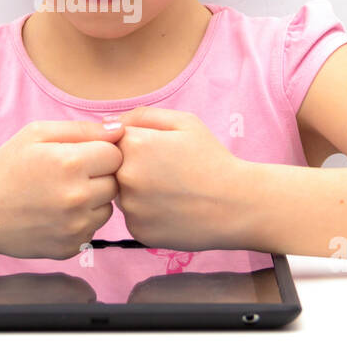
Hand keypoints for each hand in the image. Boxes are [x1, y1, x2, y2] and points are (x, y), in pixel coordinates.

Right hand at [0, 119, 125, 259]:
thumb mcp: (38, 133)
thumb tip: (119, 130)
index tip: (79, 156)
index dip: (100, 153)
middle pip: (115, 183)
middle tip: (68, 176)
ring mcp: (75, 227)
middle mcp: (78, 198)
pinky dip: (80, 222)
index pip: (116, 155)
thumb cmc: (7, 166)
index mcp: (72, 164)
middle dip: (98, 177)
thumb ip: (82, 129)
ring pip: (107, 208)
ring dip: (93, 201)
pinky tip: (56, 215)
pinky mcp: (71, 247)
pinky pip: (92, 230)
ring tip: (62, 195)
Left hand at [110, 106, 251, 251]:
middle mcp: (126, 176)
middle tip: (167, 174)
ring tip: (172, 192)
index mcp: (134, 144)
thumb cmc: (212, 159)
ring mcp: (130, 208)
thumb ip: (143, 116)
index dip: (136, 144)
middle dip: (134, 168)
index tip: (159, 153)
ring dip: (139, 192)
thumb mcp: (184, 123)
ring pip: (122, 194)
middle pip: (113, 168)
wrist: (238, 205)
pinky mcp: (138, 231)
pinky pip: (133, 217)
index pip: (112, 140)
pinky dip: (148, 214)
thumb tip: (108, 123)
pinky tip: (172, 210)